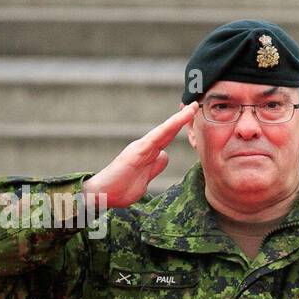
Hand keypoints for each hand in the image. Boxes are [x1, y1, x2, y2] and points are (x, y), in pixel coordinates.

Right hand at [81, 102, 197, 207]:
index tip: (193, 116)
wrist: (102, 194)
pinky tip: (177, 122)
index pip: (167, 137)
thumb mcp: (146, 179)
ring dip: (178, 119)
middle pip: (167, 130)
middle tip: (195, 104)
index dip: (180, 127)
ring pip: (163, 130)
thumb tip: (164, 155)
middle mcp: (145, 147)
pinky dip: (166, 129)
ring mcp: (140, 148)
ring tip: (192, 108)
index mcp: (148, 153)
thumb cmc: (120, 188)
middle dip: (182, 117)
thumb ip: (155, 166)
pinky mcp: (136, 153)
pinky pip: (154, 139)